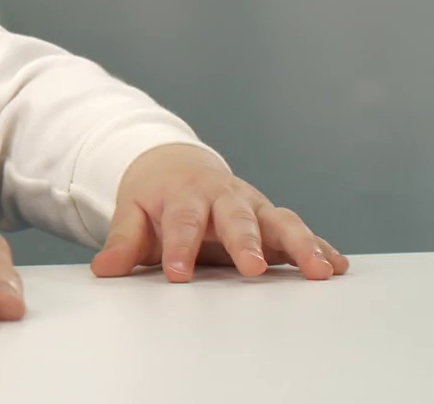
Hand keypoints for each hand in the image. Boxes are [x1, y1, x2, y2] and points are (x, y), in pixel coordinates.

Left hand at [90, 144, 348, 281]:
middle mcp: (223, 197)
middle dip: (245, 241)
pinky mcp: (273, 219)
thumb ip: (124, 241)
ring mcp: (252, 206)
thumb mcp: (133, 212)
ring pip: (279, 221)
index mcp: (184, 194)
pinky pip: (300, 232)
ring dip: (300, 244)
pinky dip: (320, 247)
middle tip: (252, 268)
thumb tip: (104, 270)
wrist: (174, 165)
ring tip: (318, 271)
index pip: (182, 221)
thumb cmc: (154, 197)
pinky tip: (337, 265)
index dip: (179, 247)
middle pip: (236, 216)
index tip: (179, 275)